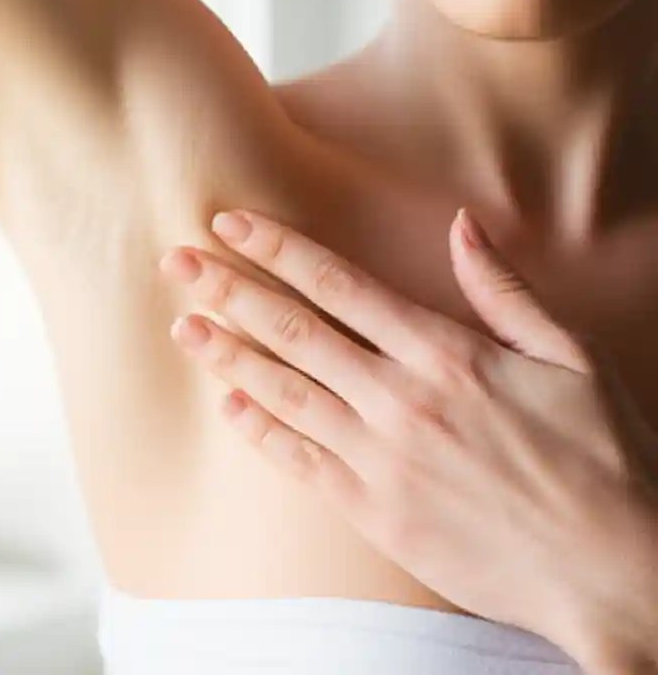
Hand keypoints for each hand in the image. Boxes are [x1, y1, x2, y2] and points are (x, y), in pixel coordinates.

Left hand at [159, 208, 657, 672]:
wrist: (616, 569)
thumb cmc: (606, 459)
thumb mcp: (571, 358)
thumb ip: (503, 291)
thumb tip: (461, 224)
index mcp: (447, 354)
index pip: (339, 285)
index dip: (277, 248)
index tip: (229, 221)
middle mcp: (402, 400)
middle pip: (294, 331)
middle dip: (229, 289)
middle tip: (175, 260)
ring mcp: (382, 458)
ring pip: (284, 392)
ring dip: (227, 355)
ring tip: (183, 325)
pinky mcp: (374, 511)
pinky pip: (300, 462)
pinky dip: (260, 431)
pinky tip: (229, 404)